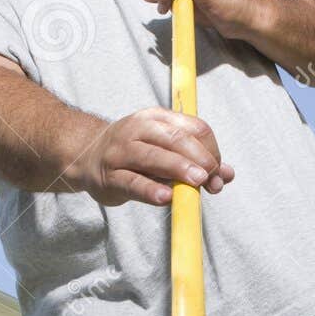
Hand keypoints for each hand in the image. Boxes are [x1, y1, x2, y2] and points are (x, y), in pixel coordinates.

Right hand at [74, 106, 235, 207]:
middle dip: (199, 158)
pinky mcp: (110, 176)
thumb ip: (195, 161)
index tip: (218, 172)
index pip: (193, 128)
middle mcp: (138, 129)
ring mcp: (121, 151)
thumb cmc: (133, 155)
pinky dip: (150, 189)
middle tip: (212, 178)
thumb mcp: (165, 151)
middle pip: (176, 139)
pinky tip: (166, 197)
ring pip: (154, 156)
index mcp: (156, 118)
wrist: (86, 158)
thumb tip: (228, 175)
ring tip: (198, 182)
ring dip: (179, 169)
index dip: (211, 150)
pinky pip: (132, 182)